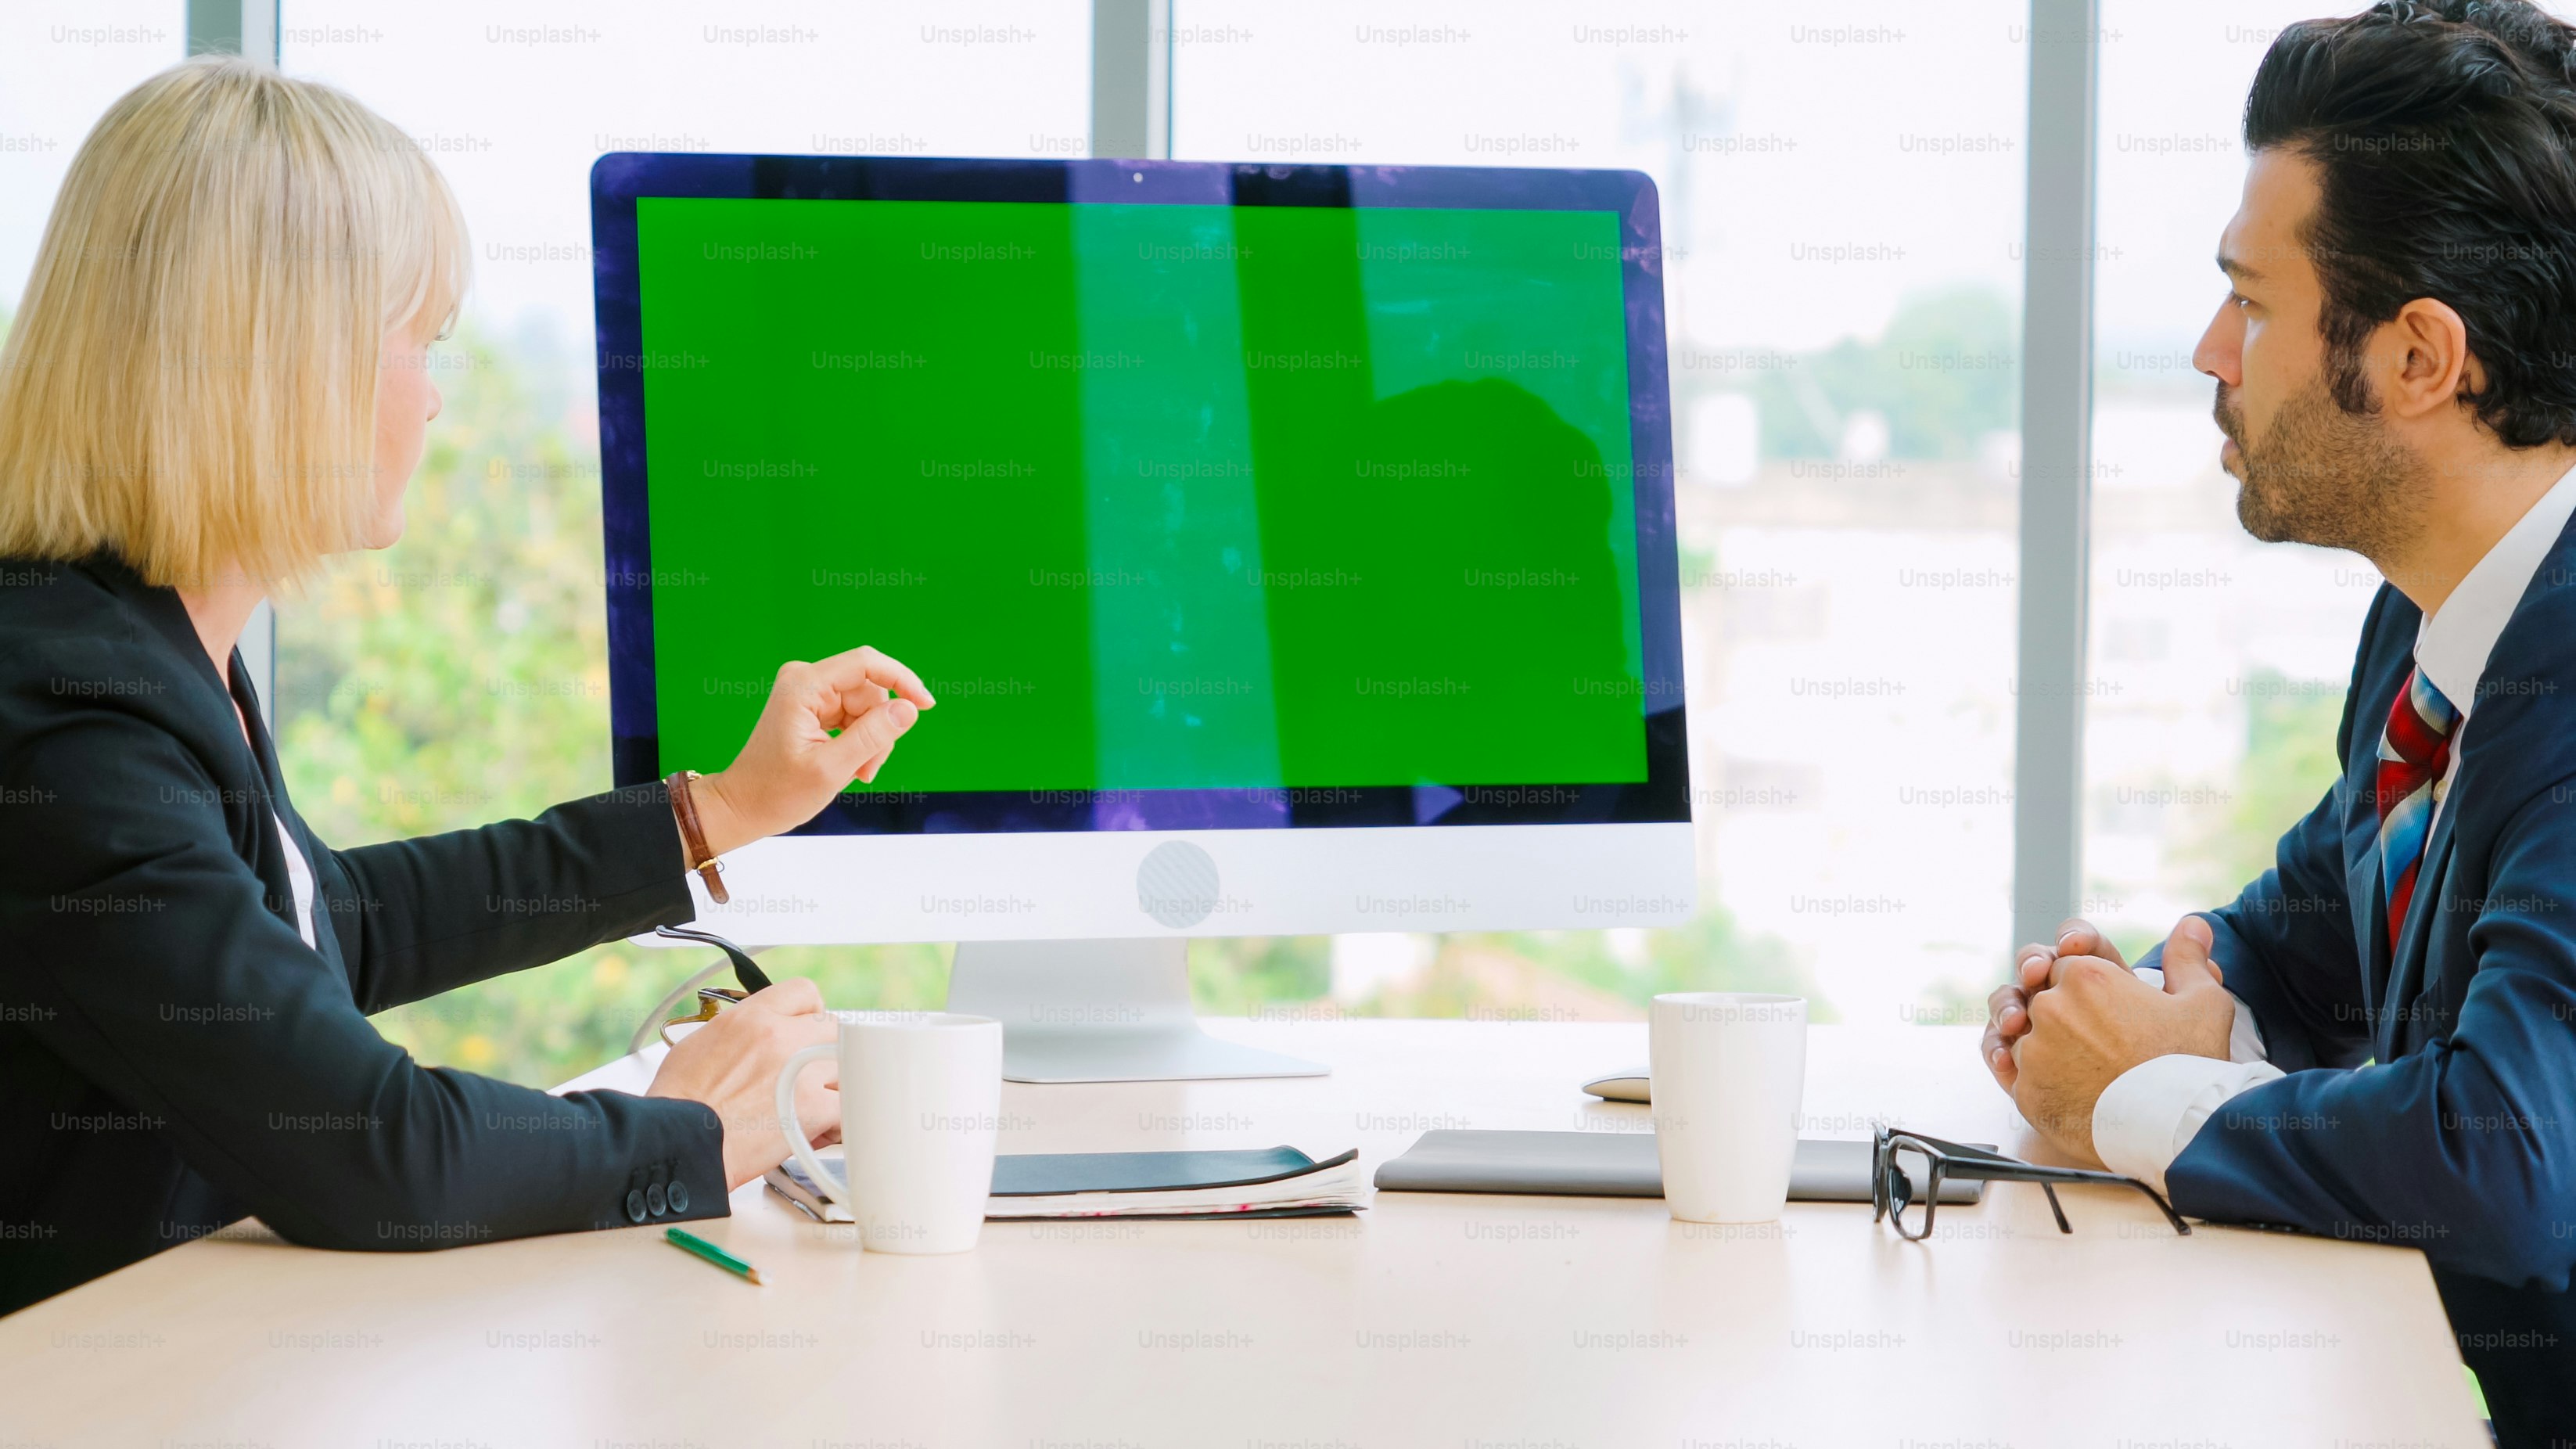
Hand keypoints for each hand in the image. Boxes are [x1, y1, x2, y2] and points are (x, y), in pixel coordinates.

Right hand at [647, 978, 842, 1189]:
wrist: (677, 1142)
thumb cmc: (679, 1103)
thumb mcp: (700, 1043)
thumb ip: (740, 1031)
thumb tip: (754, 1037)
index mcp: (753, 1017)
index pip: (805, 992)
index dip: (809, 1013)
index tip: (805, 1030)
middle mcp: (781, 1037)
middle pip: (832, 1029)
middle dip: (822, 1052)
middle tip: (807, 1075)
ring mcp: (802, 1072)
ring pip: (844, 1068)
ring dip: (831, 1087)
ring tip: (809, 1107)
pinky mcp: (814, 1108)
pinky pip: (848, 1108)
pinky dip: (837, 1122)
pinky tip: (819, 1131)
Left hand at [694, 646, 935, 854]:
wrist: (744, 807)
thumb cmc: (778, 793)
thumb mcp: (832, 768)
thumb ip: (873, 736)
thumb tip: (910, 708)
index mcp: (804, 686)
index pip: (867, 664)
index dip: (902, 681)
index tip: (925, 707)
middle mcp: (805, 680)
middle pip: (870, 690)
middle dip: (879, 729)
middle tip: (868, 768)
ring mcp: (808, 692)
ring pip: (866, 706)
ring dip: (870, 741)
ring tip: (857, 773)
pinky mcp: (812, 706)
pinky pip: (854, 715)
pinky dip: (859, 742)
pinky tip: (849, 766)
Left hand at [2008, 915, 2235, 1165]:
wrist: (2174, 1129)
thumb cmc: (2189, 1064)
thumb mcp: (2203, 1003)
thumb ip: (2187, 959)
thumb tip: (2192, 924)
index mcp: (2086, 977)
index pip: (2064, 965)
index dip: (2078, 982)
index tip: (2097, 1003)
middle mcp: (2051, 1007)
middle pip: (2036, 996)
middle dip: (2053, 1008)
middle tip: (2084, 1034)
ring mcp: (2033, 1050)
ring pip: (2019, 1034)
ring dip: (2035, 1041)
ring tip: (2071, 1061)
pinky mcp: (2024, 1089)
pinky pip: (2008, 1071)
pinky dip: (2021, 1073)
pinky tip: (2046, 1080)